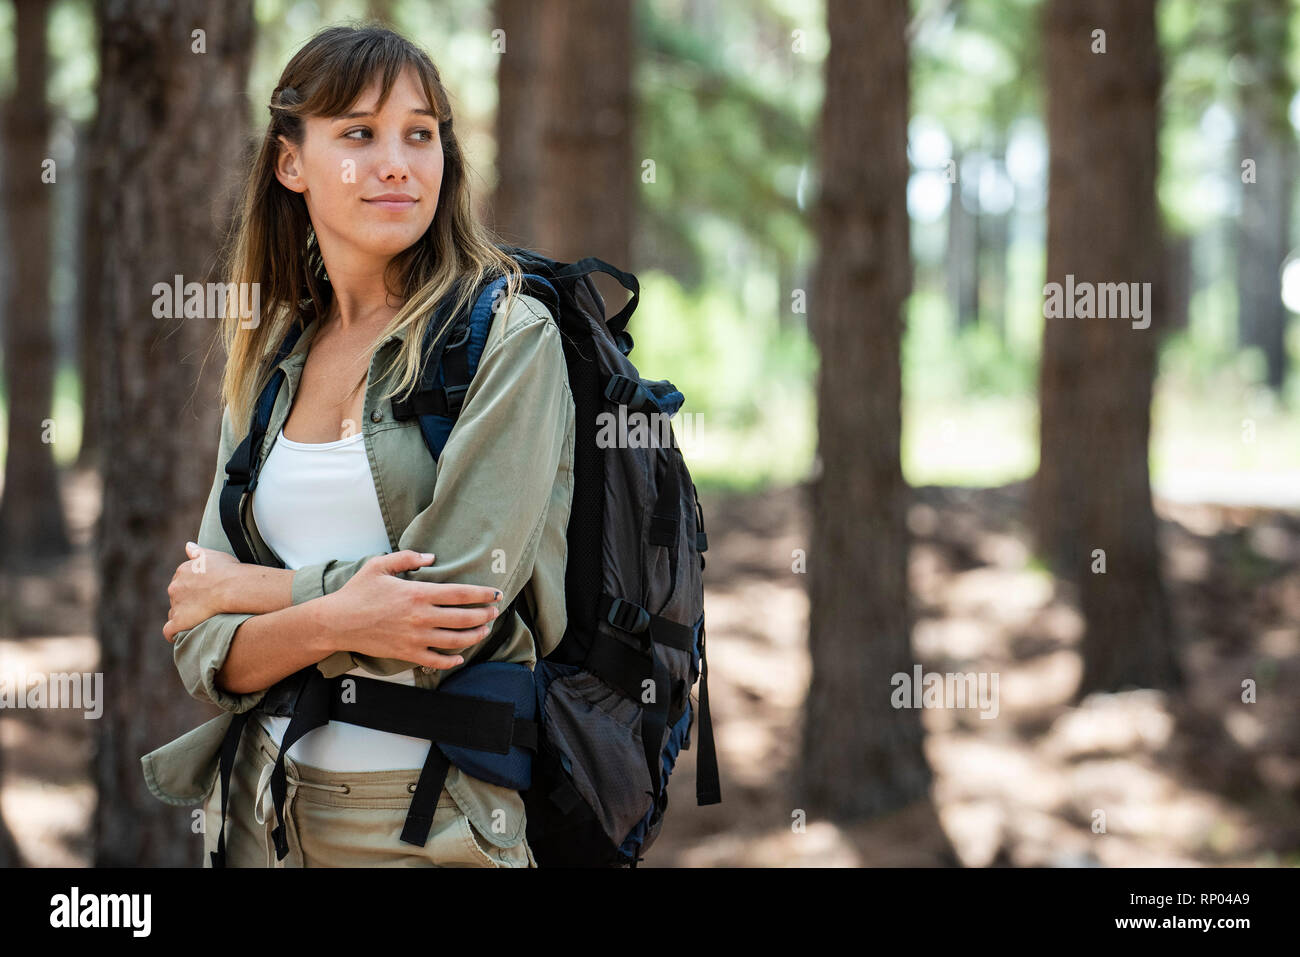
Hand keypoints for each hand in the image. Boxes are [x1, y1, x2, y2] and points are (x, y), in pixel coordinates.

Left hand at [163, 542, 239, 642]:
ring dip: (183, 616)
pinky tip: (180, 636)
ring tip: (198, 621)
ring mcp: (176, 605)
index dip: (193, 588)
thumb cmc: (228, 570)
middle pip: (176, 597)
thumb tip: (188, 545)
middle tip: (204, 606)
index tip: (204, 593)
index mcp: (182, 571)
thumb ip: (197, 551)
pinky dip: (173, 634)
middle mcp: (175, 587)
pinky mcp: (179, 622)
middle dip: (186, 602)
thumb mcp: (213, 555)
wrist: (233, 588)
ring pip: (174, 612)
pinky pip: (170, 631)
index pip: (182, 581)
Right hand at [319, 550, 502, 670]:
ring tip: (483, 629)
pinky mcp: (407, 653)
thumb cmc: (357, 592)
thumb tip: (431, 557)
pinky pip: (436, 660)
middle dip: (485, 614)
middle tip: (494, 611)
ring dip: (475, 635)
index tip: (496, 593)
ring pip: (456, 640)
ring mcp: (415, 638)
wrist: (336, 622)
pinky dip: (452, 660)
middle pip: (464, 618)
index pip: (460, 594)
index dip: (482, 594)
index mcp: (418, 593)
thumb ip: (407, 558)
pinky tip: (460, 656)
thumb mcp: (379, 566)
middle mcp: (421, 617)